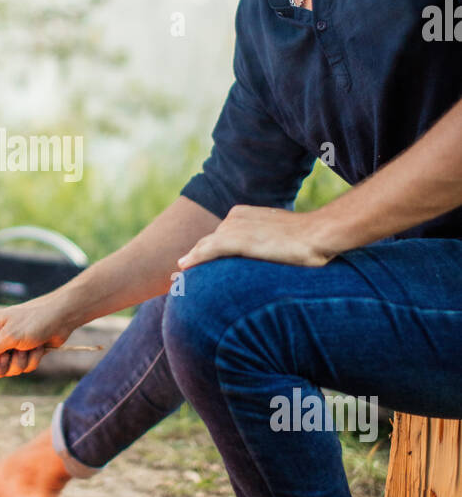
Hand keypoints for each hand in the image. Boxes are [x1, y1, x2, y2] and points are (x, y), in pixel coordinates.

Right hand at [0, 292, 75, 378]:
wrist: (62, 317)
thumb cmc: (35, 320)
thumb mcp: (10, 336)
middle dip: (3, 365)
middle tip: (10, 356)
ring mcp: (12, 346)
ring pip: (9, 369)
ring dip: (21, 362)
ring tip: (30, 348)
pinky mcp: (25, 352)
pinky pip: (23, 367)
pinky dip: (32, 360)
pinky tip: (39, 348)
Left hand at [177, 205, 336, 270]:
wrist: (321, 233)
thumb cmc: (308, 240)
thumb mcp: (281, 239)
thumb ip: (264, 246)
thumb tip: (265, 259)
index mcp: (243, 215)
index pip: (216, 238)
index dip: (202, 254)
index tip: (187, 268)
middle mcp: (235, 218)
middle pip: (207, 243)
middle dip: (193, 260)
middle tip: (176, 279)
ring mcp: (235, 227)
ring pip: (205, 247)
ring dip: (191, 264)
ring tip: (176, 282)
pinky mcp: (237, 238)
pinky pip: (209, 251)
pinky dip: (195, 259)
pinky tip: (184, 268)